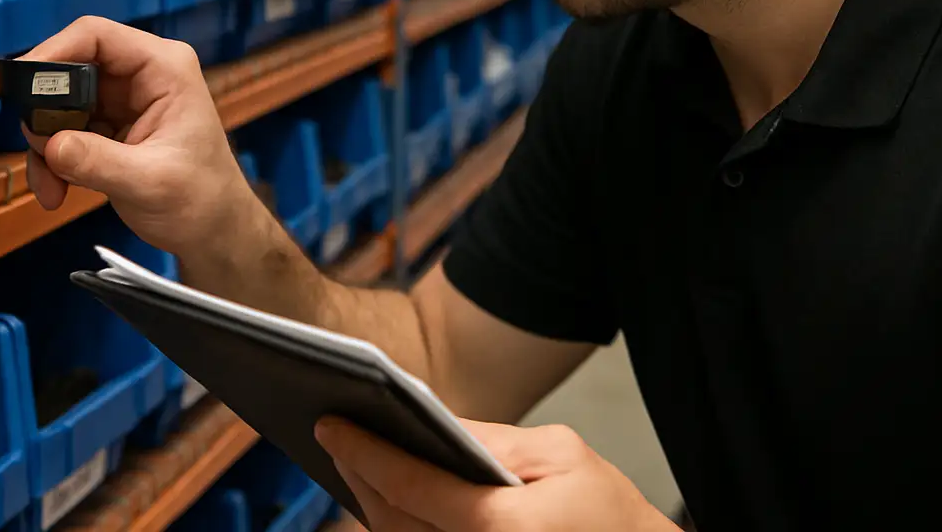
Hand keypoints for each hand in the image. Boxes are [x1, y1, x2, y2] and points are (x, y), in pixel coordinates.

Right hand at [0, 16, 253, 256]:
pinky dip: (51, 160)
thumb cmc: (201, 200)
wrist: (213, 233)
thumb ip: (98, 162)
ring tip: (49, 185)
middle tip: (33, 146)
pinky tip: (55, 192)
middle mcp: (140, 76)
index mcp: (163, 68)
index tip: (14, 82)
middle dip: (42, 110)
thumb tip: (48, 144)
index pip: (96, 36)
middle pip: (69, 69)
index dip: (50, 52)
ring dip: (44, 145)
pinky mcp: (108, 128)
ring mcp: (122, 101)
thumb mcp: (150, 182)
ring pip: (59, 105)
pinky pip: (63, 132)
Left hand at [314, 417, 675, 531]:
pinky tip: (388, 499)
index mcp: (502, 526)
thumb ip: (491, 439)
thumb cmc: (609, 512)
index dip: (366, 452)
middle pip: (392, 521)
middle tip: (337, 437)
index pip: (412, 486)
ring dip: (373, 504)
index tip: (332, 425)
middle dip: (360, 476)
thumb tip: (430, 421)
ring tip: (356, 463)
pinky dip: (398, 526)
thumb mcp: (560, 454)